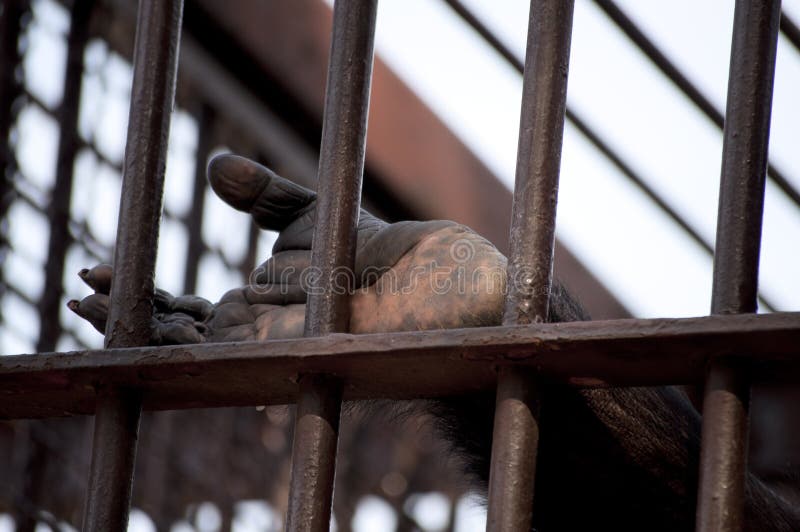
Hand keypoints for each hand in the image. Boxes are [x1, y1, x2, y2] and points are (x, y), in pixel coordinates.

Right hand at [69, 154, 506, 343]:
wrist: (422, 273)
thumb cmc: (367, 247)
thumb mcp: (304, 213)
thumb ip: (259, 195)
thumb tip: (210, 163)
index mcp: (248, 306)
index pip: (179, 309)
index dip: (138, 294)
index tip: (96, 273)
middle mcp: (249, 333)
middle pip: (170, 332)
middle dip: (122, 314)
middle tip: (80, 291)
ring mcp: (262, 346)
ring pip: (184, 345)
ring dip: (134, 325)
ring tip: (90, 299)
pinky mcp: (280, 349)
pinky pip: (218, 347)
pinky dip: (174, 332)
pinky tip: (136, 315)